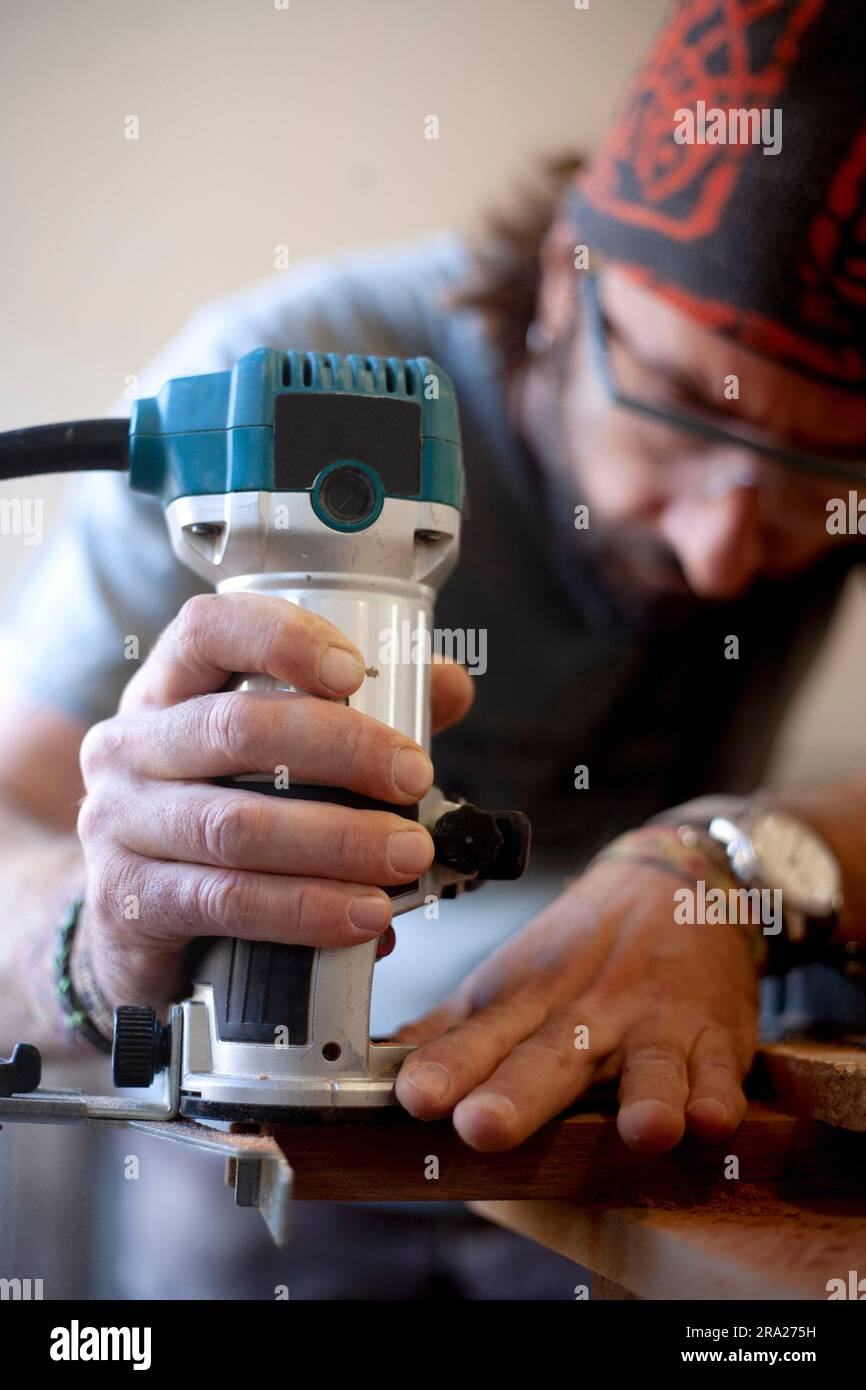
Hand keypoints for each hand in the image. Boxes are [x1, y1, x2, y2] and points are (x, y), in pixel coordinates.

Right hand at [76, 592, 472, 1013]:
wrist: (130, 921)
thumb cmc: (218, 813)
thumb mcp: (268, 756)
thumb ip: (360, 715)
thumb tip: (447, 685)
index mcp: (168, 689)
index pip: (208, 630)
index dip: (282, 639)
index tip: (354, 670)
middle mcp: (130, 746)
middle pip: (236, 728)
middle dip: (344, 750)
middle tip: (413, 777)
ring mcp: (118, 823)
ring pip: (235, 825)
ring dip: (337, 841)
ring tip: (406, 855)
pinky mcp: (129, 901)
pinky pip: (226, 900)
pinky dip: (304, 909)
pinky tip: (362, 916)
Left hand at [395, 856, 758, 1153]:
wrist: (672, 880)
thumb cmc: (577, 949)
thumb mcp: (508, 981)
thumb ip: (450, 1031)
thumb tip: (373, 1070)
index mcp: (527, 1002)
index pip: (480, 1038)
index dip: (447, 1066)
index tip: (414, 1096)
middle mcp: (587, 1014)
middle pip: (551, 1058)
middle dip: (519, 1094)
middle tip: (483, 1125)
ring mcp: (653, 1023)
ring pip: (649, 1066)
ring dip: (647, 1096)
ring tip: (642, 1130)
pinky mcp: (713, 1033)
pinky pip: (720, 1068)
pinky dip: (719, 1093)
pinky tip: (714, 1120)